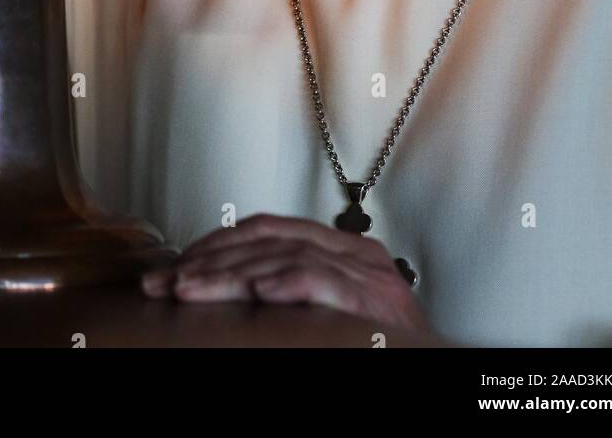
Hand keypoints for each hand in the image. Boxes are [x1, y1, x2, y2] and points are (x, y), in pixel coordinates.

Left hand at [141, 212, 437, 339]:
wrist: (445, 381)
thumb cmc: (374, 352)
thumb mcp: (330, 317)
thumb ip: (295, 293)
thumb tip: (226, 290)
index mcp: (347, 253)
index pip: (271, 230)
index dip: (216, 245)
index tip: (174, 269)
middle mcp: (360, 256)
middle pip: (271, 240)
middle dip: (210, 260)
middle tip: (165, 283)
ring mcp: (372, 277)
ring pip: (287, 257)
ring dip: (230, 275)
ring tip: (190, 291)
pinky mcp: (378, 304)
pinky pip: (324, 282)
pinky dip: (287, 283)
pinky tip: (257, 294)